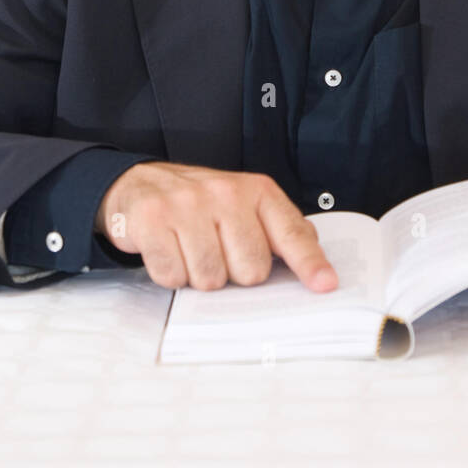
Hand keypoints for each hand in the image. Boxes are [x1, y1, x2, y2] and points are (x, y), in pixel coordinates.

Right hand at [95, 161, 338, 293]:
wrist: (141, 183)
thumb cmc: (202, 204)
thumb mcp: (246, 206)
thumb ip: (279, 231)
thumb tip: (315, 264)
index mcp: (257, 191)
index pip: (291, 232)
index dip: (309, 263)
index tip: (325, 285)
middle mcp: (225, 193)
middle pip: (250, 270)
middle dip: (233, 273)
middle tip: (217, 251)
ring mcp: (187, 204)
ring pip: (210, 279)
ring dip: (198, 275)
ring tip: (189, 249)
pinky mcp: (152, 219)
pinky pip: (172, 276)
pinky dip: (169, 274)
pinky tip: (167, 249)